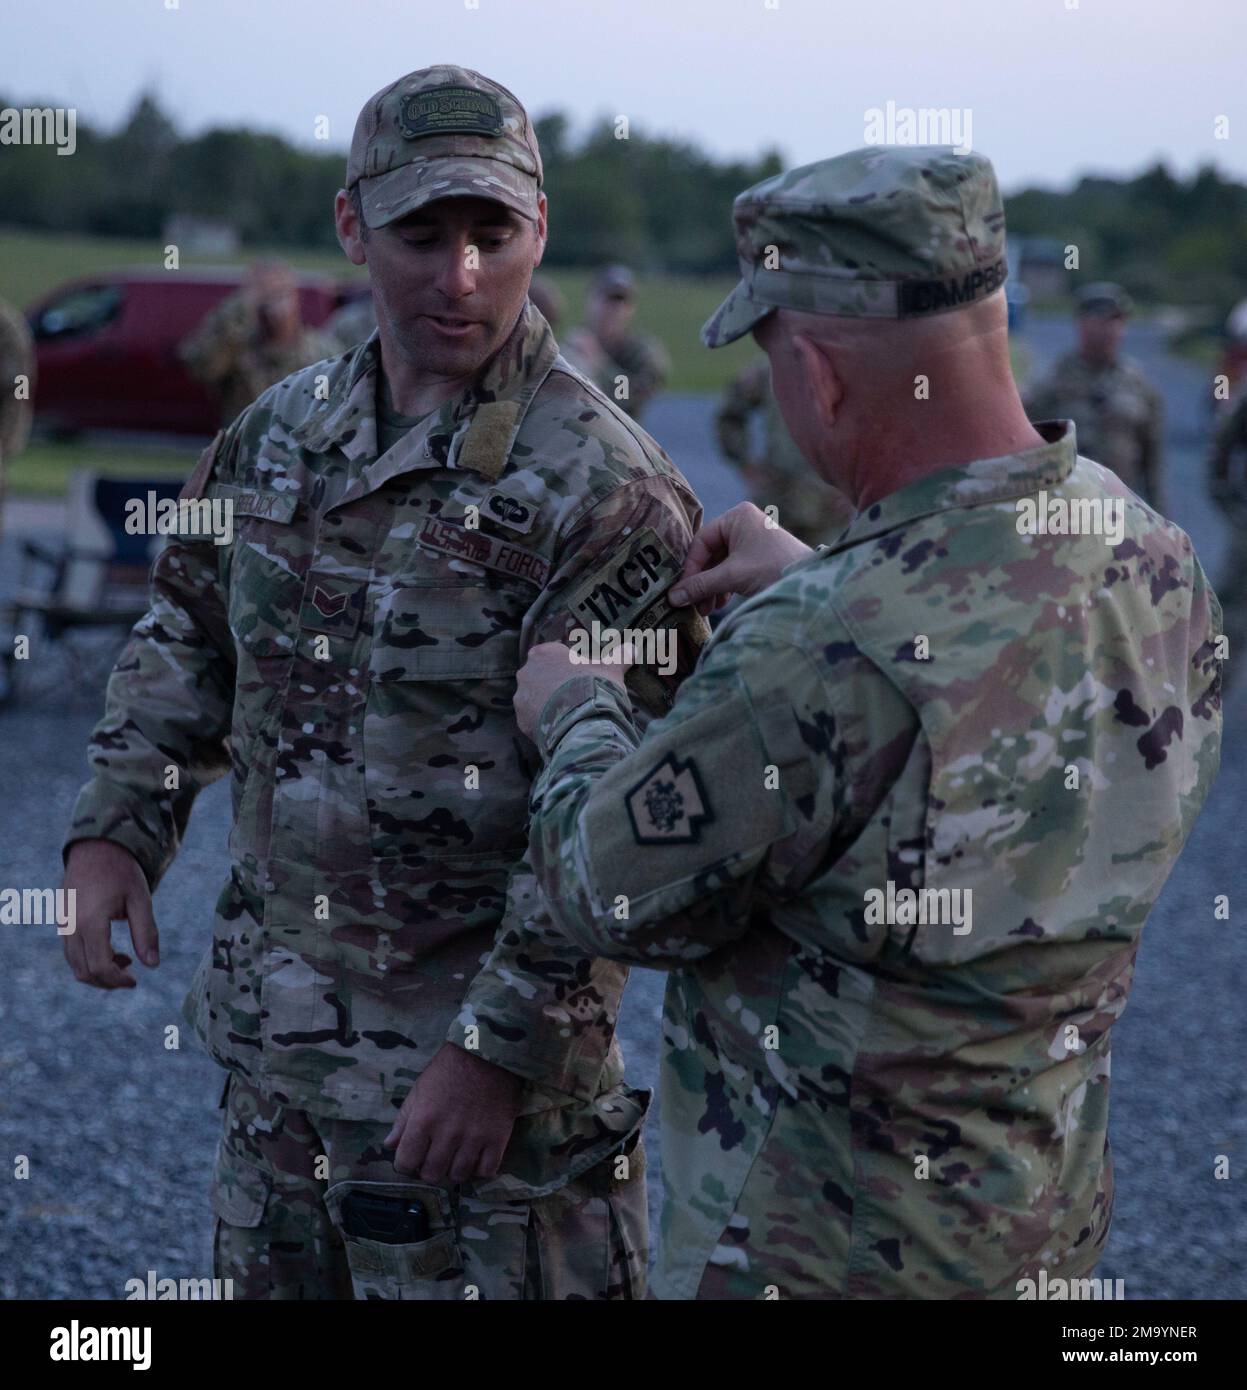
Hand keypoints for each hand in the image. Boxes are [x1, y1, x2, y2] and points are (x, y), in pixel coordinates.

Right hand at [61, 839, 157, 988]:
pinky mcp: (62, 922)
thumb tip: (153, 965)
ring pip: (74, 964)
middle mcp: (71, 926)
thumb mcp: (140, 899)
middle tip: (131, 977)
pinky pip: (71, 952)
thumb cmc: (122, 872)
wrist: (96, 848)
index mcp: (91, 921)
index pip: (100, 965)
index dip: (117, 980)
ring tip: (124, 961)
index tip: (135, 981)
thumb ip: (146, 933)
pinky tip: (111, 952)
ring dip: (98, 972)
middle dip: (108, 981)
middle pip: (84, 971)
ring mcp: (63, 924)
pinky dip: (88, 960)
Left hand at [384, 1044, 524, 1183]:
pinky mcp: (498, 1138)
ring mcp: (474, 1138)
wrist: (488, 1052)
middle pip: (432, 1174)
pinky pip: (486, 1171)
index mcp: (423, 1121)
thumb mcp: (420, 1089)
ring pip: (458, 1175)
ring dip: (454, 1169)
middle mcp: (447, 1134)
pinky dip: (480, 1168)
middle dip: (429, 1168)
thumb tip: (389, 1145)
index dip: (407, 1164)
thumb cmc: (448, 1069)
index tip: (414, 1157)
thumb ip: (404, 1120)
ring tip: (457, 1155)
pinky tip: (477, 1155)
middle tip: (436, 1155)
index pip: (406, 1163)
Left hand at [514, 640, 627, 739]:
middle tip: (574, 696)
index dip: (566, 664)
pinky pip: (532, 720)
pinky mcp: (521, 721)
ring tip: (568, 715)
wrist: (582, 722)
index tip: (579, 675)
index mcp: (544, 653)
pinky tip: (560, 727)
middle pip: (540, 676)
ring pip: (534, 699)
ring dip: (547, 704)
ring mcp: (521, 698)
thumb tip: (632, 648)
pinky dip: (543, 723)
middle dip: (554, 684)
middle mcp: (526, 672)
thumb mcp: (612, 668)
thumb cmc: (595, 686)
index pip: (552, 654)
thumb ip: (619, 656)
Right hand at [669, 502, 811, 611]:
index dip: (691, 567)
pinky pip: (732, 570)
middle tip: (692, 603)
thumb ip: (701, 585)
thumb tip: (672, 597)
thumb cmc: (773, 569)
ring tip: (706, 609)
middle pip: (710, 554)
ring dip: (711, 587)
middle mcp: (743, 523)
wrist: (810, 583)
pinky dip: (724, 587)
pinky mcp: (758, 557)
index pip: (702, 541)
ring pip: (720, 564)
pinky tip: (720, 603)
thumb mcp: (733, 576)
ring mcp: (751, 540)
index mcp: (736, 516)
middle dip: (702, 581)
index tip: (683, 590)